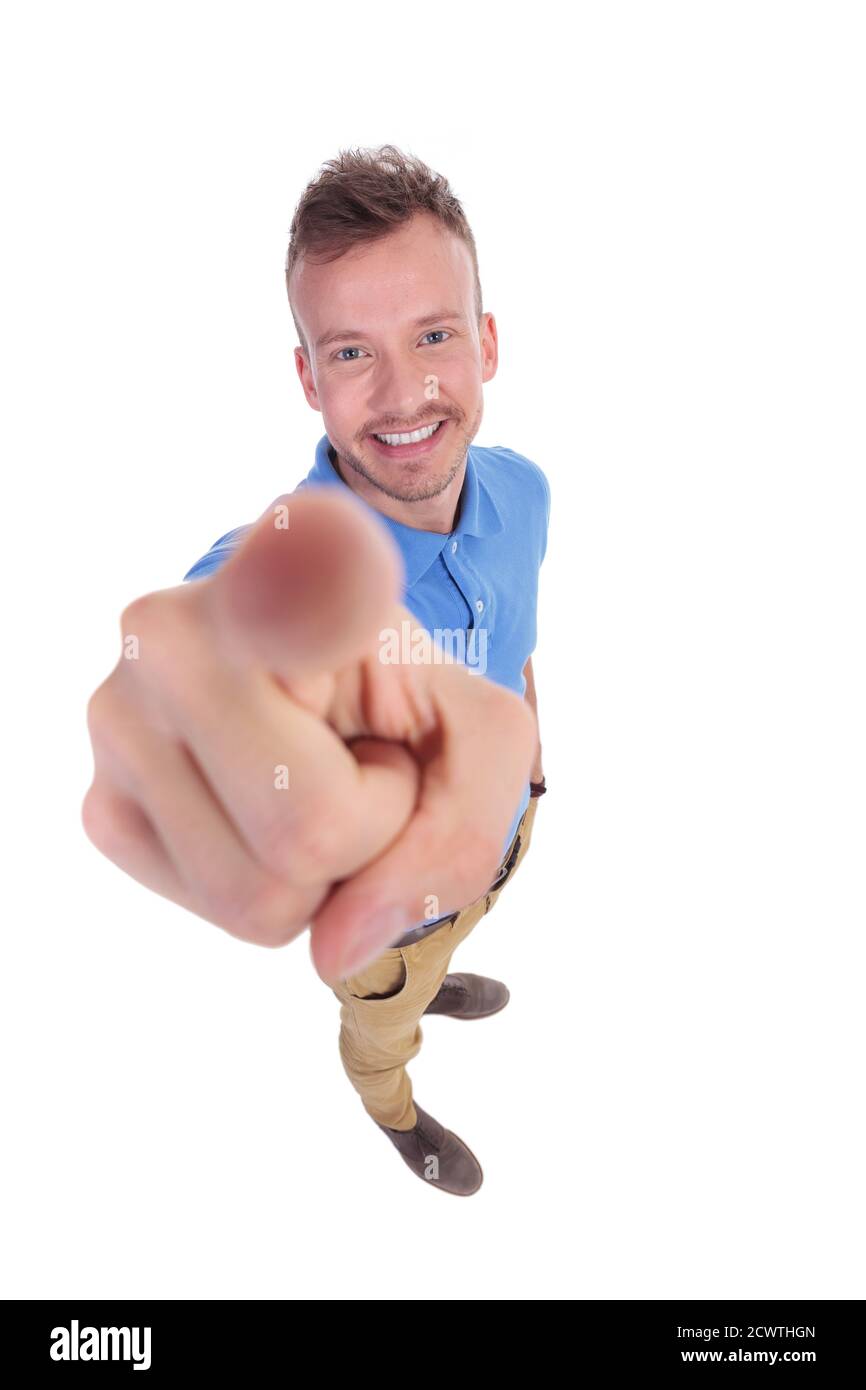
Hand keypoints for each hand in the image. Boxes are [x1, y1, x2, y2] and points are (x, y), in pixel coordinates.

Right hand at [82, 488, 537, 984]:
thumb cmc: (409, 702)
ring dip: (323, 873)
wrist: (331, 699)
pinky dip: (271, 890)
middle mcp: (171, 631)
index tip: (317, 533)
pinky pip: (216, 912)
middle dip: (371, 838)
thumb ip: (455, 836)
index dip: (301, 573)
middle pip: (306, 832)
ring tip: (316, 784)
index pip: (285, 575)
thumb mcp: (484, 742)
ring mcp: (117, 719)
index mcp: (284, 575)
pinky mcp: (102, 802)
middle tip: (362, 766)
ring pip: (255, 897)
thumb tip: (332, 950)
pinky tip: (268, 813)